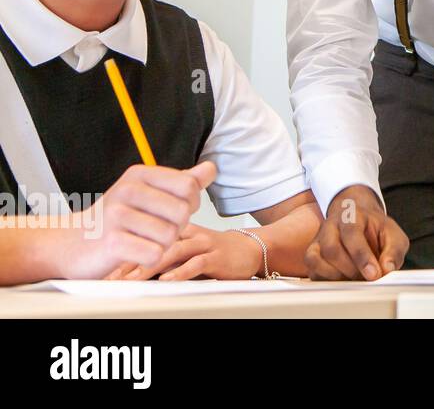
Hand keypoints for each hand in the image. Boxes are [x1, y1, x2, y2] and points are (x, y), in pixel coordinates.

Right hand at [55, 162, 216, 279]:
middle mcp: (127, 190)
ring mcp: (117, 216)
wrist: (72, 244)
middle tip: (155, 229)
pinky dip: (150, 258)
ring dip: (162, 244)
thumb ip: (182, 182)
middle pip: (182, 211)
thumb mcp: (148, 193)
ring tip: (143, 240)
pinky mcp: (112, 243)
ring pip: (170, 235)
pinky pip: (154, 254)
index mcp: (140, 174)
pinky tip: (135, 253)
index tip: (172, 209)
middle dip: (176, 226)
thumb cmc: (117, 219)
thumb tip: (210, 169)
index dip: (190, 202)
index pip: (189, 185)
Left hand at [106, 223, 262, 280]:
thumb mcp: (185, 248)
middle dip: (131, 261)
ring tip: (131, 281)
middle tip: (111, 277)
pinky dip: (181, 272)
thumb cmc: (214, 251)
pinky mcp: (217, 257)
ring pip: (172, 252)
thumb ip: (161, 253)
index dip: (125, 253)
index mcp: (177, 229)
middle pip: (154, 243)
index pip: (146, 236)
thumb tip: (128, 268)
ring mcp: (202, 244)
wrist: (250, 249)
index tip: (106, 269)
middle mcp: (188, 234)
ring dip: (150, 267)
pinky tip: (167, 280)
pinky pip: (197, 263)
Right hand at [305, 185, 407, 280]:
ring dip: (337, 276)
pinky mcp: (312, 255)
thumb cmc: (376, 230)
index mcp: (351, 215)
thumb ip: (394, 251)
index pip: (352, 233)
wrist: (360, 222)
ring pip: (316, 260)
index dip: (362, 256)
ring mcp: (318, 240)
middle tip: (366, 278)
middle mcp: (331, 226)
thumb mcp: (393, 235)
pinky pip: (312, 271)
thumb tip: (387, 269)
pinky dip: (327, 280)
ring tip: (356, 279)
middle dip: (351, 269)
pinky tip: (344, 280)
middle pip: (331, 249)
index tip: (374, 274)